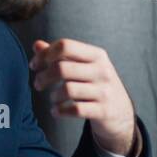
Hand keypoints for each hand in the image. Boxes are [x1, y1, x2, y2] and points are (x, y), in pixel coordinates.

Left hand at [30, 38, 136, 156]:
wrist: (121, 111)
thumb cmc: (97, 84)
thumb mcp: (84, 66)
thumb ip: (61, 55)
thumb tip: (37, 45)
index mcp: (97, 55)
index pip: (66, 46)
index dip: (44, 55)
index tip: (35, 65)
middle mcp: (102, 71)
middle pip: (62, 68)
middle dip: (43, 77)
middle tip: (38, 84)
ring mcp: (104, 91)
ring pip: (67, 90)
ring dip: (53, 96)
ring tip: (53, 99)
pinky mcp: (103, 111)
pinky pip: (75, 110)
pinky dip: (60, 111)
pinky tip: (57, 111)